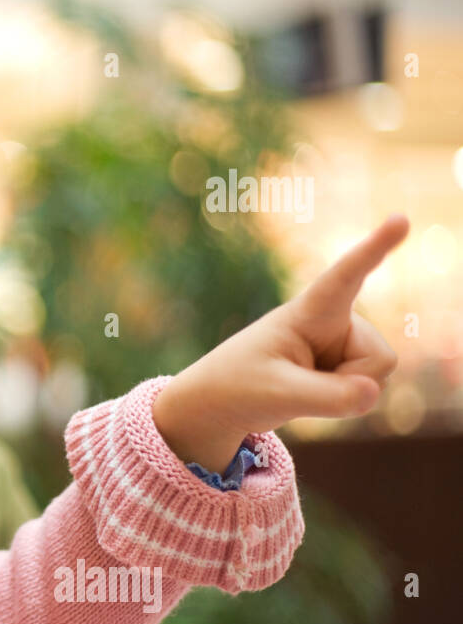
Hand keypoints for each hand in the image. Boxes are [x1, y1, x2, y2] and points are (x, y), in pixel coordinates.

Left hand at [153, 213, 409, 471]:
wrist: (224, 401)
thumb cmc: (241, 386)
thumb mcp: (276, 395)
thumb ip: (326, 398)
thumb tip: (373, 393)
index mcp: (308, 312)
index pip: (345, 277)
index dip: (374, 249)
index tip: (400, 219)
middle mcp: (335, 320)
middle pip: (378, 358)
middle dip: (346, 383)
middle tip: (294, 382)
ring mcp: (344, 342)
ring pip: (376, 378)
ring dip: (342, 395)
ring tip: (299, 386)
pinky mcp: (348, 363)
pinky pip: (368, 392)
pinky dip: (342, 404)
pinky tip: (310, 394)